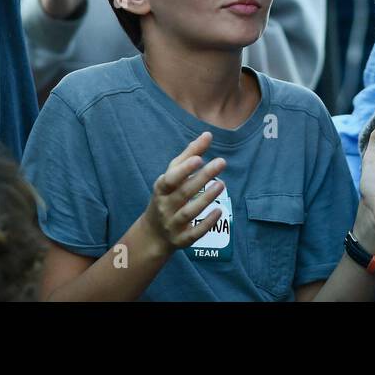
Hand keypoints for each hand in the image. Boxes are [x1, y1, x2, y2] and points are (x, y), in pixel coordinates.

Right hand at [139, 132, 227, 258]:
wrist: (153, 234)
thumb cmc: (167, 196)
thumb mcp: (172, 175)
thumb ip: (190, 155)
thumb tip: (207, 134)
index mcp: (162, 189)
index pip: (171, 178)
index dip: (184, 170)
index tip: (199, 158)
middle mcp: (165, 206)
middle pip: (183, 192)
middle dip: (202, 178)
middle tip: (221, 162)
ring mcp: (172, 224)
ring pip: (189, 212)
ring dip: (206, 198)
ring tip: (222, 184)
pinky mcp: (181, 240)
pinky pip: (194, 233)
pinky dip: (206, 224)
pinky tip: (219, 212)